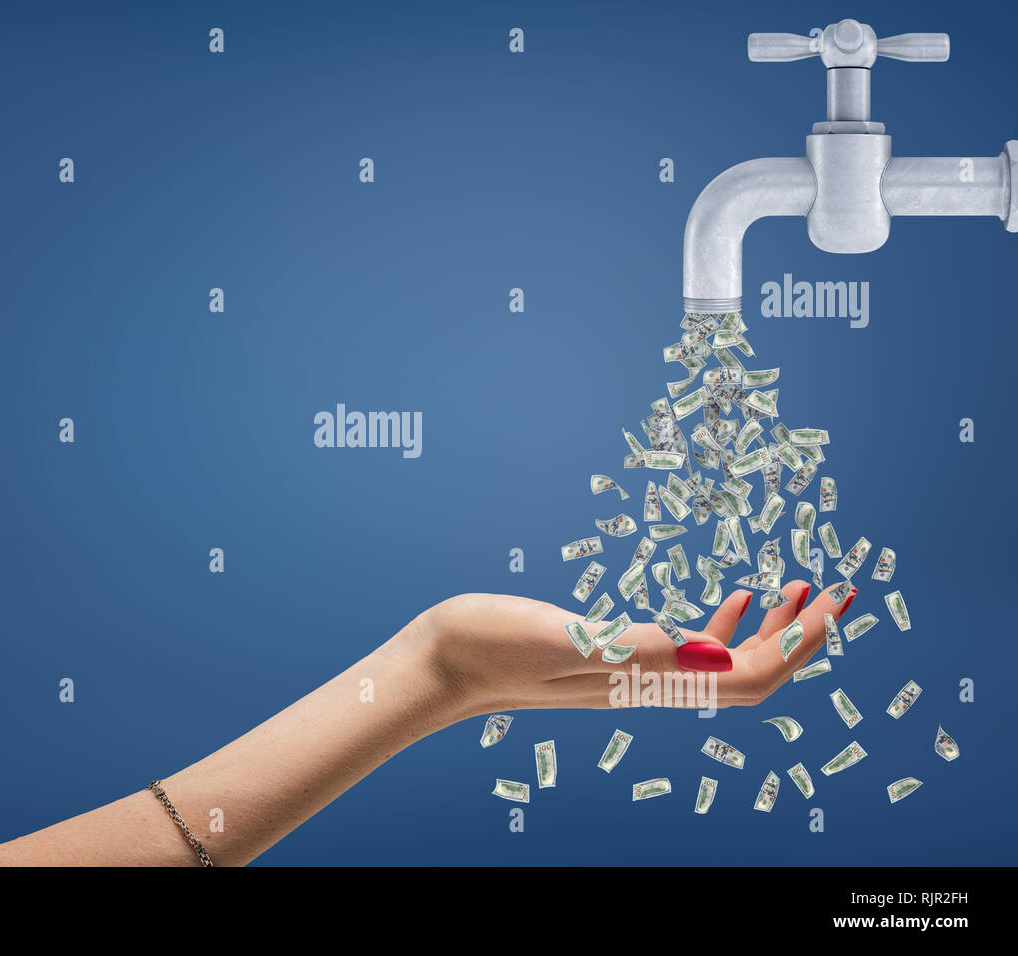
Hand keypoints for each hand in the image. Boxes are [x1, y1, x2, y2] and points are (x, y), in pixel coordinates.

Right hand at [409, 580, 859, 717]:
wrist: (436, 667)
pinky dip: (725, 626)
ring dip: (770, 631)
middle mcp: (646, 683)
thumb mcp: (556, 637)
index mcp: (643, 679)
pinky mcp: (610, 655)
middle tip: (835, 593)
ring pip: (725, 664)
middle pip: (750, 677)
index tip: (827, 604)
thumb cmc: (485, 645)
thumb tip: (706, 649)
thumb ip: (626, 645)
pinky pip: (689, 650)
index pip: (747, 678)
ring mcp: (630, 672)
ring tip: (797, 588)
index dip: (795, 645)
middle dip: (799, 638)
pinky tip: (730, 598)